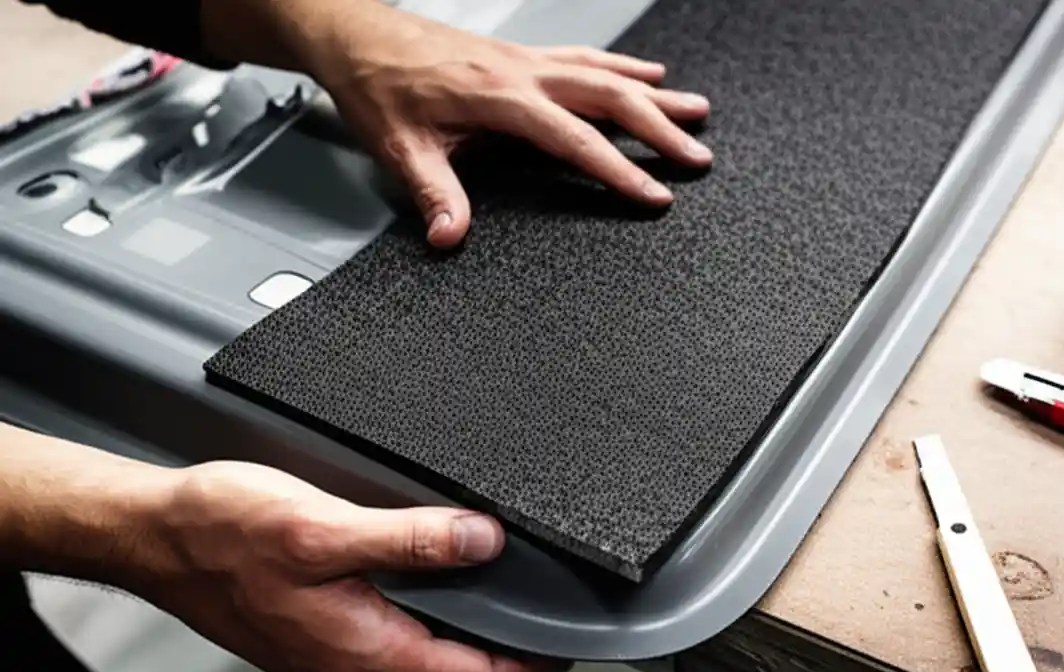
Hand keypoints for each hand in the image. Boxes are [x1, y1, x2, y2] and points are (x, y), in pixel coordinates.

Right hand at [131, 461, 543, 671]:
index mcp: (364, 651)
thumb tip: (483, 542)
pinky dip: (422, 608)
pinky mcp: (314, 627)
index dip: (525, 661)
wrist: (153, 535)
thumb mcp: (325, 527)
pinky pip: (386, 629)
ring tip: (497, 586)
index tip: (562, 639)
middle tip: (538, 605)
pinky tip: (428, 573)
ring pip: (418, 648)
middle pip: (450, 668)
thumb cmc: (223, 534)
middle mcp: (350, 662)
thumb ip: (411, 538)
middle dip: (500, 643)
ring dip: (461, 624)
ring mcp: (330, 649)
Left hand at [206, 0, 712, 247]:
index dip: (620, 170)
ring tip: (696, 110)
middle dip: (660, 128)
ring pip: (605, 71)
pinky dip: (622, 64)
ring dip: (654, 93)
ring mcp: (525, 59)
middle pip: (609, 97)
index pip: (576, 139)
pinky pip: (585, 56)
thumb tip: (451, 236)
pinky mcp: (521, 54)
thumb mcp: (400, 147)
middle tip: (697, 155)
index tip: (655, 193)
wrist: (355, 32)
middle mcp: (521, 73)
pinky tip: (645, 70)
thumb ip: (433, 194)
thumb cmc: (378, 83)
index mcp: (499, 98)